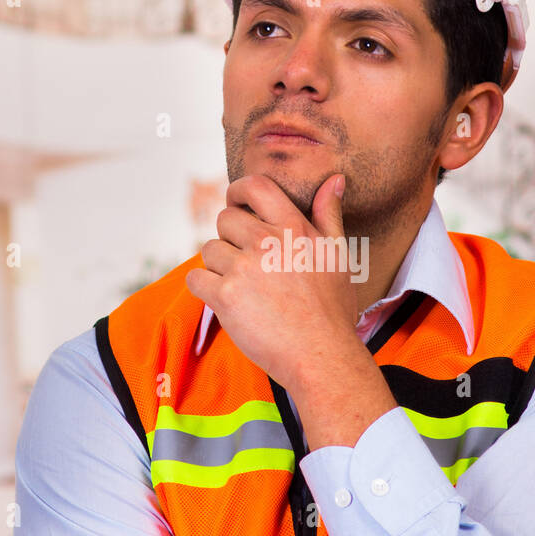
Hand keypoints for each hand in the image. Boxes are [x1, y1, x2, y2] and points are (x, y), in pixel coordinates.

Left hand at [184, 173, 358, 390]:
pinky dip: (203, 287)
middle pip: (226, 219)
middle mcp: (267, 242)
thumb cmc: (333, 310)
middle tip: (246, 261)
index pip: (256, 187)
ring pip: (210, 250)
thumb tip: (334, 180)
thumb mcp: (338, 255)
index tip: (236, 202)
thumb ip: (329, 214)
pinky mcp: (225, 296)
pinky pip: (196, 278)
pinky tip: (222, 298)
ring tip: (241, 287)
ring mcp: (244, 268)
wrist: (321, 355)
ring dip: (218, 265)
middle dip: (230, 237)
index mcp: (294, 228)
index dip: (238, 191)